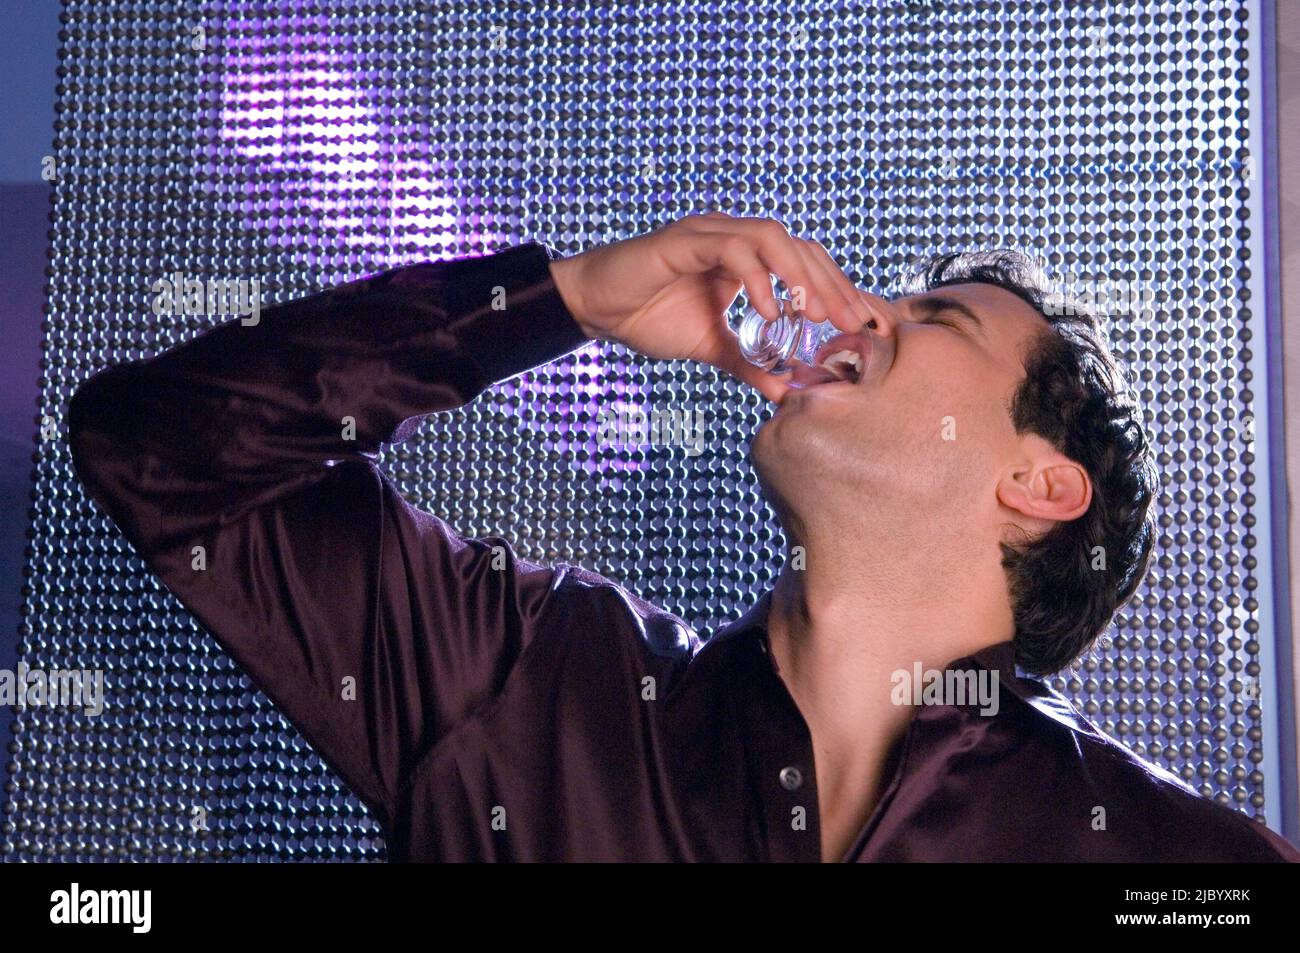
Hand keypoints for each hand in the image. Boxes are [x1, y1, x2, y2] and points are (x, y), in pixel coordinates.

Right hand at [546, 212, 896, 402]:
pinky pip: (734, 248)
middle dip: (831, 284)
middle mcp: (735, 239)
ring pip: (774, 238)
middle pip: (800, 247)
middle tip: (852, 322)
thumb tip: (785, 391)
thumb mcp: (712, 349)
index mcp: (745, 261)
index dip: (837, 290)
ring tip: (816, 314)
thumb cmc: (648, 319)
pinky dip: (757, 278)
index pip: (805, 265)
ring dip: (801, 275)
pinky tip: (769, 311)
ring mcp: (712, 233)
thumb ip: (750, 363)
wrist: (595, 309)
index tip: (862, 325)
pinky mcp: (687, 238)